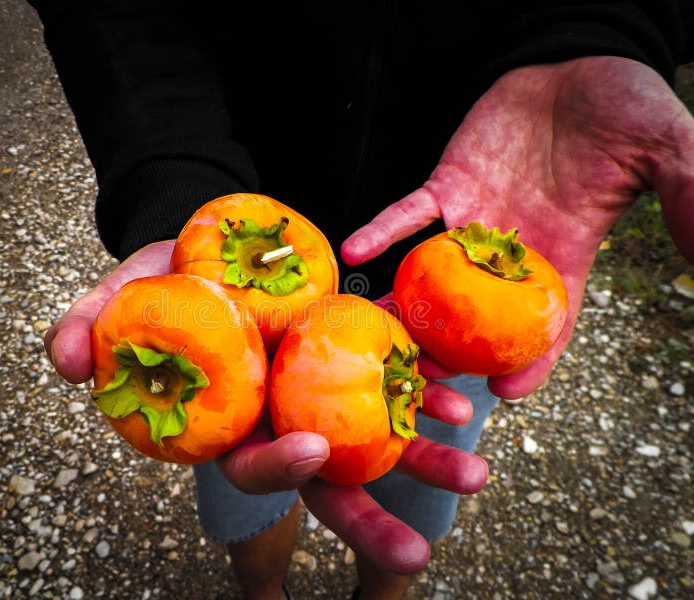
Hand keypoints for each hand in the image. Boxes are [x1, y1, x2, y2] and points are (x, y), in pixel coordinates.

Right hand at [45, 241, 487, 573]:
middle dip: (370, 514)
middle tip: (419, 549)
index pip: (251, 460)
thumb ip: (88, 327)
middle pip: (326, 478)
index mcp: (227, 420)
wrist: (210, 245)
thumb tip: (62, 362)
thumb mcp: (117, 296)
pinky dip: (428, 384)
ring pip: (373, 436)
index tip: (313, 451)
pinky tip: (463, 391)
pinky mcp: (347, 350)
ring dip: (423, 455)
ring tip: (475, 469)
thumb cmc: (159, 279)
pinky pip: (394, 374)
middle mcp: (278, 416)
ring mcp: (318, 388)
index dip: (278, 467)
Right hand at [219, 349, 486, 574]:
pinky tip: (442, 356)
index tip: (418, 555)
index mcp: (316, 462)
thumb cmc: (212, 404)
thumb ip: (268, 465)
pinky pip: (392, 335)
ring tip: (462, 412)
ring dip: (435, 401)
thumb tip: (316, 454)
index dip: (379, 532)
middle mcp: (342, 423)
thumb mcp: (230, 447)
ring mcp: (350, 376)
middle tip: (476, 477)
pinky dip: (418, 343)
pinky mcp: (353, 329)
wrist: (212, 336)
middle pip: (392, 448)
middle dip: (434, 465)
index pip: (348, 505)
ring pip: (402, 391)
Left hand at [342, 56, 693, 398]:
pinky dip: (381, 231)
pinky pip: (407, 213)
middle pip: (477, 315)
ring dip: (406, 304)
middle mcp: (512, 252)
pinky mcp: (447, 184)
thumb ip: (686, 196)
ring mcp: (474, 220)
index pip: (548, 323)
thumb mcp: (667, 150)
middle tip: (421, 379)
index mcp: (564, 256)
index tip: (505, 393)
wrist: (576, 63)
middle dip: (449, 350)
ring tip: (377, 332)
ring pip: (433, 275)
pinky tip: (354, 251)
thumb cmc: (626, 107)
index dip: (530, 362)